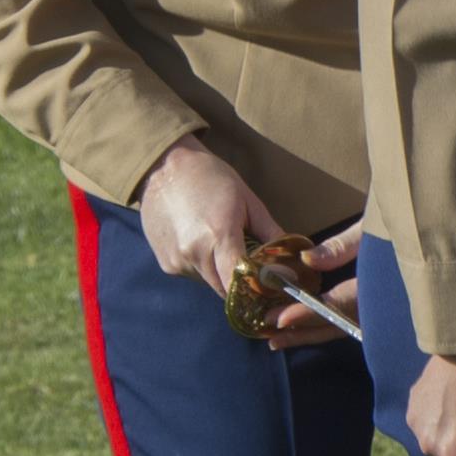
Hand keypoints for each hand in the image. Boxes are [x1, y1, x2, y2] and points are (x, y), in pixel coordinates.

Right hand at [134, 140, 282, 290]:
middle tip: (250, 266)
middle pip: (226, 287)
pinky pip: (192, 275)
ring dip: (220, 274)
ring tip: (221, 245)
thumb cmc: (211, 177)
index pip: (241, 282)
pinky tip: (202, 242)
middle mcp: (194, 254)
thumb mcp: (248, 201)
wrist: (164, 168)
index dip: (257, 287)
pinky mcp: (165, 263)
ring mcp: (176, 261)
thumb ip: (270, 232)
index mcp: (219, 236)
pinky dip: (202, 267)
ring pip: (209, 283)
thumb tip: (291, 256)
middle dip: (241, 282)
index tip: (269, 284)